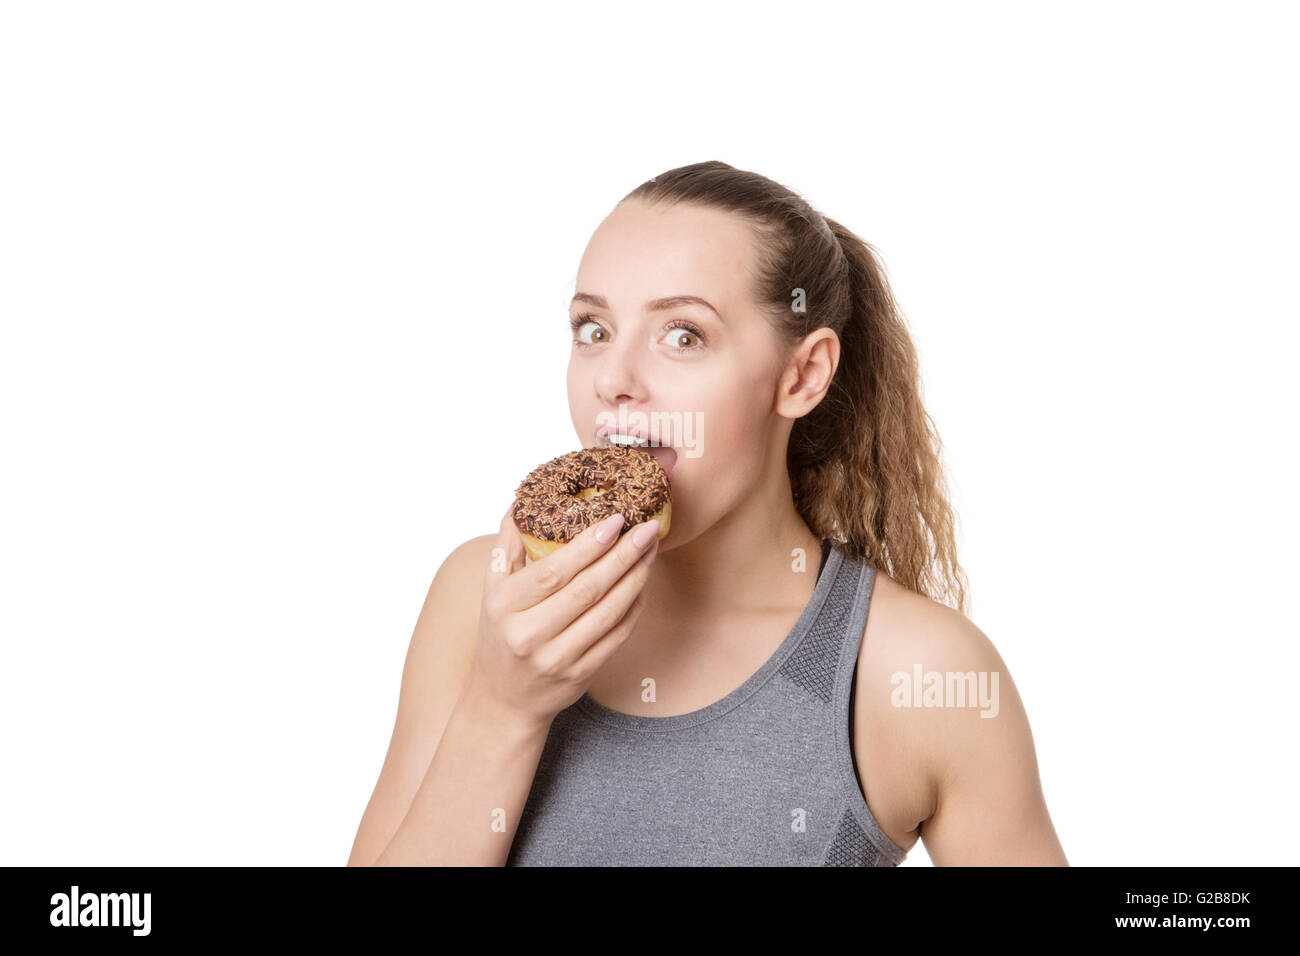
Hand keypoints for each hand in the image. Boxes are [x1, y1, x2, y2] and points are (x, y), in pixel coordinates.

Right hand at [462, 503, 660, 729]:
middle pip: (586, 589)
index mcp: (504, 606)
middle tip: (647, 528)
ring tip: (650, 550)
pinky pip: (616, 637)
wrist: (502, 701)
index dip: (588, 544)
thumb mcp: (491, 590)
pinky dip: (633, 608)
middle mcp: (528, 634)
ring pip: (607, 612)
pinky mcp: (580, 676)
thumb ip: (507, 546)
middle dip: (622, 555)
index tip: (616, 519)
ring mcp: (556, 658)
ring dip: (635, 578)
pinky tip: (642, 584)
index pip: (554, 570)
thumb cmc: (500, 635)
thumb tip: (523, 501)